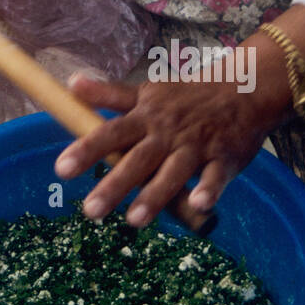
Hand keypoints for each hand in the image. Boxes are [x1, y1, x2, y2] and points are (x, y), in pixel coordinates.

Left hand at [55, 49, 292, 227]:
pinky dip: (208, 190)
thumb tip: (71, 84)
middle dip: (114, 185)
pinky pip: (215, 177)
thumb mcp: (147, 91)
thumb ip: (109, 94)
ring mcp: (196, 146)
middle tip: (90, 210)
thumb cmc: (187, 96)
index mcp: (145, 116)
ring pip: (173, 172)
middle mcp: (167, 133)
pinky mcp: (224, 158)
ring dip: (154, 195)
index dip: (86, 150)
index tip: (61, 169)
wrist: (243, 88)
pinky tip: (198, 205)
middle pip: (137, 160)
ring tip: (134, 220)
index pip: (110, 133)